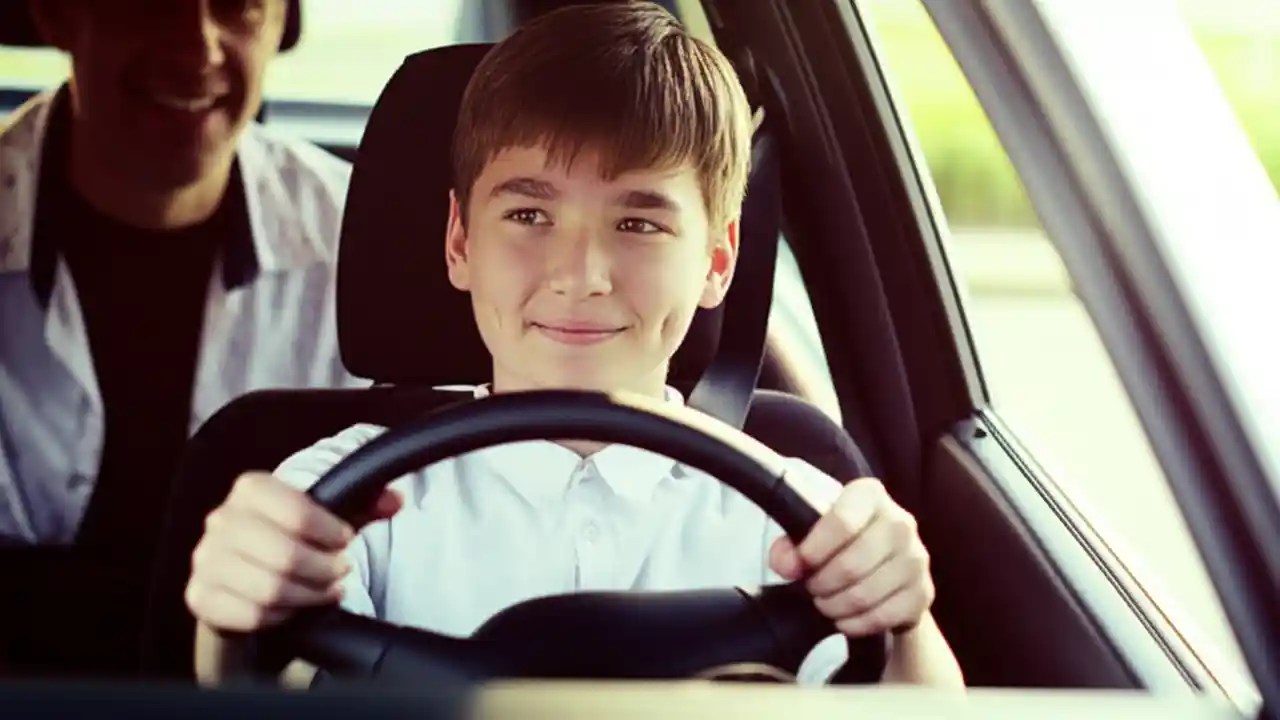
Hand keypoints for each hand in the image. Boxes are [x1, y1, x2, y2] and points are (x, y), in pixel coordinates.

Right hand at [185, 472, 401, 632]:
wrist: (241, 579)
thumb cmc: (287, 541)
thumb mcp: (324, 518)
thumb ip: (361, 505)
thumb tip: (395, 500)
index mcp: (251, 488)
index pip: (297, 509)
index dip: (330, 531)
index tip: (344, 540)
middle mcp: (221, 520)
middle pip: (285, 554)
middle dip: (324, 569)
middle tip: (340, 573)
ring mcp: (205, 560)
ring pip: (270, 589)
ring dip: (308, 595)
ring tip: (324, 592)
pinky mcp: (200, 596)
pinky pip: (251, 615)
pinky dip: (281, 615)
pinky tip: (293, 608)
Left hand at [769, 477, 932, 636]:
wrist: (886, 565)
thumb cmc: (843, 542)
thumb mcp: (814, 532)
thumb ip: (791, 543)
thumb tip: (786, 564)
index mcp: (870, 495)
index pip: (841, 522)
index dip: (813, 549)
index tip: (798, 565)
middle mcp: (901, 523)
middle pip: (850, 565)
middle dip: (820, 584)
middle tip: (811, 588)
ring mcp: (916, 559)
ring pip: (864, 595)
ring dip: (834, 606)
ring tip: (824, 602)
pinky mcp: (923, 593)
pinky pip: (881, 617)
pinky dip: (854, 624)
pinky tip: (844, 618)